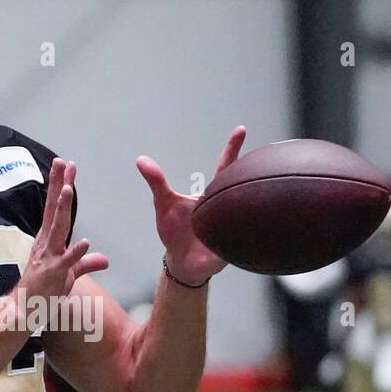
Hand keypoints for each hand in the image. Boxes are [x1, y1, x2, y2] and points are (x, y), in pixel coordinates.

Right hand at [18, 158, 109, 302]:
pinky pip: (67, 262)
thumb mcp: (68, 274)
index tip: (64, 167)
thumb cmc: (43, 290)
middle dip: (60, 186)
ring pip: (58, 228)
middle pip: (55, 210)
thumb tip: (103, 259)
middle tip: (64, 164)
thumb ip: (85, 263)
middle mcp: (48, 243)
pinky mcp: (54, 274)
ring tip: (69, 190)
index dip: (60, 186)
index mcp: (49, 240)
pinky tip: (85, 242)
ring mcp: (50, 257)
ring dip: (63, 208)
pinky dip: (76, 252)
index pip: (55, 208)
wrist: (25, 310)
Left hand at [137, 126, 247, 286]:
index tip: (240, 129)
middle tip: (250, 166)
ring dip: (239, 211)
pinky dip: (236, 239)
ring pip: (243, 212)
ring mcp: (231, 226)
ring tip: (227, 214)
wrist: (182, 263)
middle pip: (239, 187)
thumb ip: (156, 182)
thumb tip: (140, 159)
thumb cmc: (174, 232)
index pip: (224, 167)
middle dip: (245, 178)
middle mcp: (226, 206)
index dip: (231, 149)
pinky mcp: (231, 247)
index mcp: (212, 194)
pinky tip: (238, 238)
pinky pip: (239, 240)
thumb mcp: (163, 204)